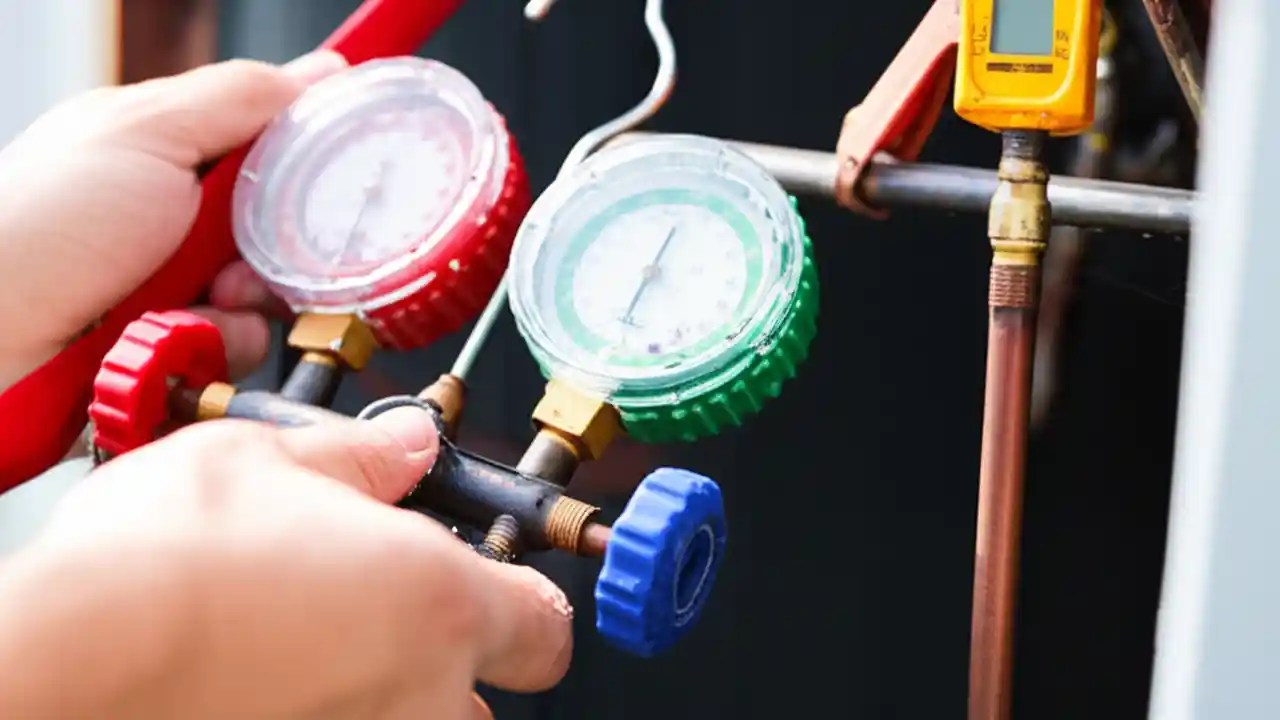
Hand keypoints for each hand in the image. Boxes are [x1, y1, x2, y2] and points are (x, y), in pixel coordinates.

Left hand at [0, 52, 348, 391]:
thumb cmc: (35, 226)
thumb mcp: (143, 132)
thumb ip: (239, 98)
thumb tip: (320, 72)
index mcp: (168, 150)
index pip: (272, 138)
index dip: (314, 149)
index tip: (351, 157)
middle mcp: (178, 217)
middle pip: (289, 221)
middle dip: (286, 239)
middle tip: (248, 245)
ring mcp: (180, 284)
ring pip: (276, 289)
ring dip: (251, 299)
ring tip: (203, 300)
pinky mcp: (184, 346)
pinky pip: (249, 345)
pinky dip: (227, 344)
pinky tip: (187, 337)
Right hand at [0, 408, 571, 717]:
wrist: (68, 659)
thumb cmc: (163, 562)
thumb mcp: (268, 462)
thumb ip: (361, 459)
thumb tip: (406, 445)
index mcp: (442, 602)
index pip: (546, 630)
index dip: (529, 605)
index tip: (500, 587)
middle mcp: (423, 693)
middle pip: (483, 692)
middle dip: (446, 654)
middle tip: (376, 609)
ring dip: (389, 690)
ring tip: (309, 645)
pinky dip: (325, 706)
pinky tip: (268, 678)